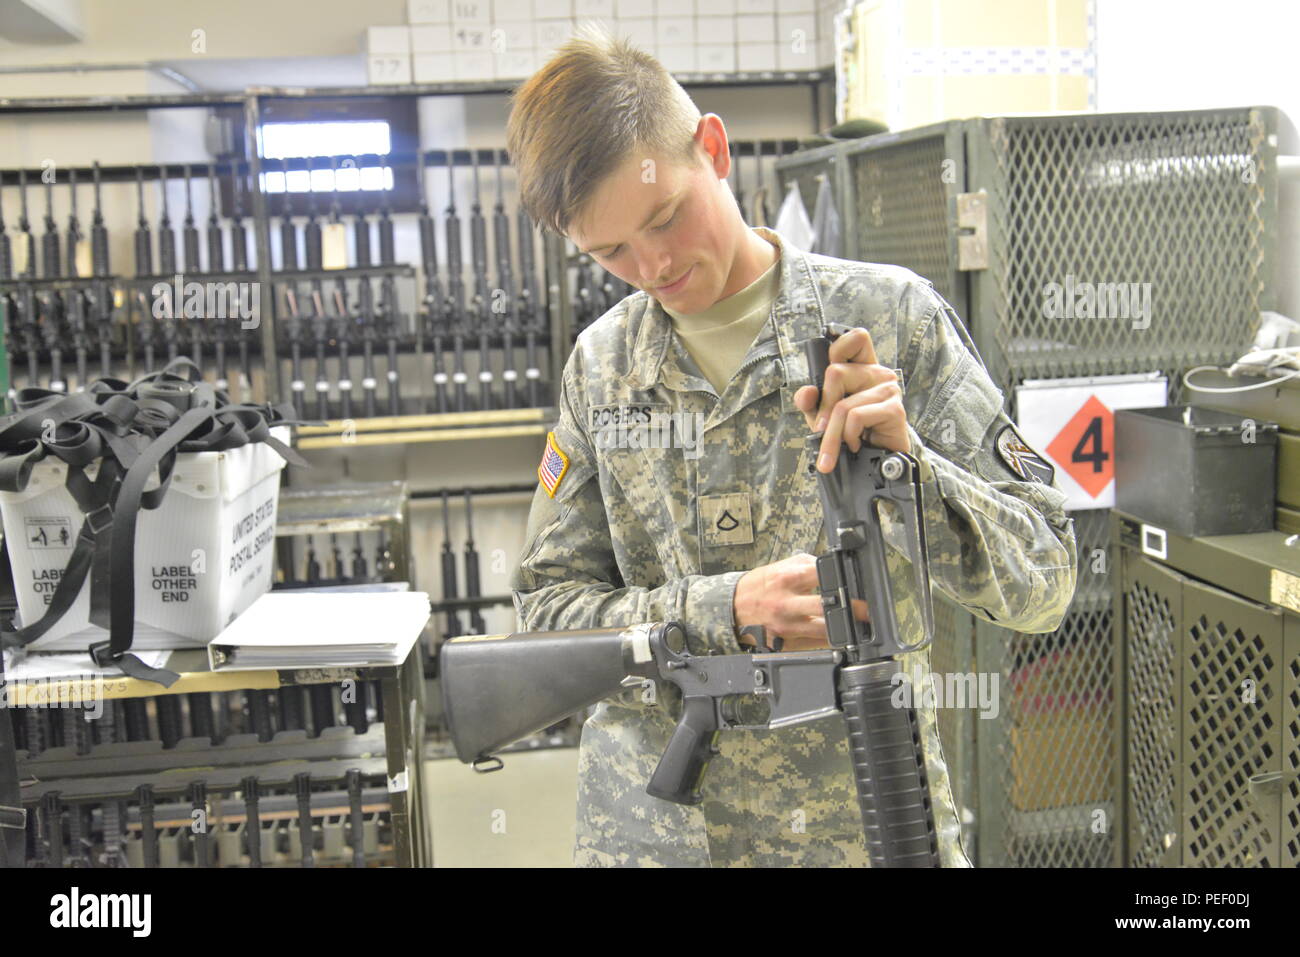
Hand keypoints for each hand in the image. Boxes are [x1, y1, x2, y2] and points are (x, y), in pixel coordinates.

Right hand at [733, 553, 868, 651]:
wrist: (732, 606)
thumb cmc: (760, 585)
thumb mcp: (782, 567)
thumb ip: (809, 567)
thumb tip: (837, 571)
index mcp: (788, 577)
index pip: (824, 575)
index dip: (846, 580)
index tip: (861, 586)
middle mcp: (787, 602)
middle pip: (825, 606)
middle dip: (852, 609)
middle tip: (868, 611)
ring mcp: (786, 624)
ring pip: (823, 631)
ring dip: (844, 630)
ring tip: (859, 627)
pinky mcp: (784, 641)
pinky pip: (814, 645)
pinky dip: (830, 642)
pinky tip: (841, 639)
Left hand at [793, 327, 909, 472]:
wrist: (879, 461)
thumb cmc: (855, 433)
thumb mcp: (824, 417)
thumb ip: (812, 402)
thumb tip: (807, 392)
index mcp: (863, 367)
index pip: (856, 338)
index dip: (837, 349)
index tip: (826, 375)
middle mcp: (877, 374)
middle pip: (836, 373)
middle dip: (822, 407)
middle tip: (821, 429)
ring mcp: (888, 390)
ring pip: (843, 405)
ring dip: (832, 434)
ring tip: (837, 446)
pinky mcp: (894, 409)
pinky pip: (857, 417)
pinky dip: (849, 436)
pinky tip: (855, 444)